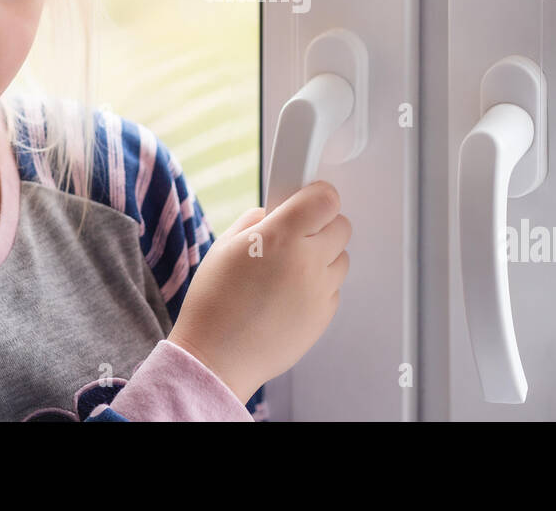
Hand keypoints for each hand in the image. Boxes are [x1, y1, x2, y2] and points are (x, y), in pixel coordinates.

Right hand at [168, 181, 350, 403]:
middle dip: (321, 225)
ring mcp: (319, 291)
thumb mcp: (224, 245)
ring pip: (340, 258)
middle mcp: (307, 261)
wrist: (217, 359)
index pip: (326, 199)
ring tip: (288, 271)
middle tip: (296, 236)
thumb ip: (256, 220)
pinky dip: (318, 287)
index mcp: (281, 236)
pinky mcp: (324, 316)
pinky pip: (333, 289)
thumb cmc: (214, 304)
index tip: (308, 200)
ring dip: (322, 257)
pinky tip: (288, 296)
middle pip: (341, 225)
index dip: (317, 196)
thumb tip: (275, 213)